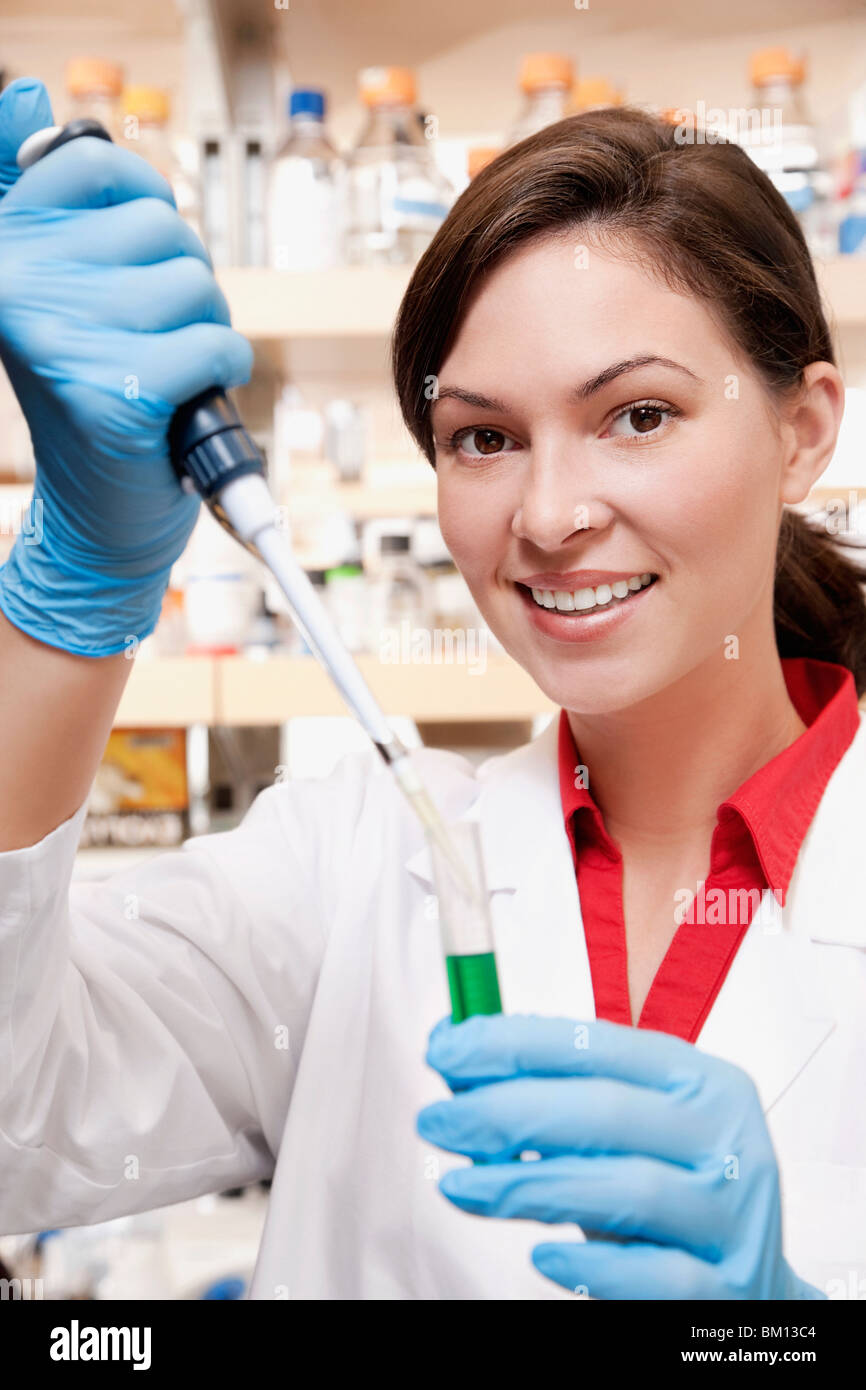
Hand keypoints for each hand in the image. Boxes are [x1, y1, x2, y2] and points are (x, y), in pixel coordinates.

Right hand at [0, 78, 252, 656]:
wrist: (99, 515)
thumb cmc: (88, 395)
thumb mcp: (55, 291)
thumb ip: (43, 201)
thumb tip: (26, 98)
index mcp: (8, 248)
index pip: (97, 166)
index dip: (148, 197)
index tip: (150, 246)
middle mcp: (24, 286)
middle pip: (163, 229)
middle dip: (186, 279)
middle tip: (159, 331)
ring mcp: (68, 340)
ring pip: (197, 285)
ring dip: (208, 325)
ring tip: (173, 365)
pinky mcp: (117, 394)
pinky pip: (216, 342)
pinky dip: (225, 367)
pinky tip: (196, 392)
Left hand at [417, 1013, 824, 1299]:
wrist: (752, 1291)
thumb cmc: (669, 1191)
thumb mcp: (626, 1131)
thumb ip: (554, 1092)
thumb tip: (455, 1046)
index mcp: (702, 1082)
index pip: (600, 1045)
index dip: (515, 1044)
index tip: (446, 1052)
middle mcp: (727, 1140)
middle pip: (607, 1112)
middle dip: (507, 1111)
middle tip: (438, 1121)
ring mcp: (732, 1218)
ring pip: (628, 1189)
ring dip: (530, 1183)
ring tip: (461, 1186)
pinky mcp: (726, 1288)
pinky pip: (657, 1276)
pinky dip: (593, 1266)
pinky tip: (543, 1255)